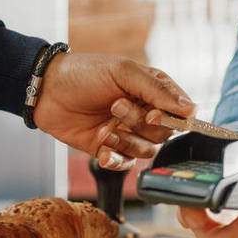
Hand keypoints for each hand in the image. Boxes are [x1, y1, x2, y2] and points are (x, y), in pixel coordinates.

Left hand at [33, 53, 195, 169]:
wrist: (46, 90)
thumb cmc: (84, 73)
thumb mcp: (123, 73)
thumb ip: (158, 91)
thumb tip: (191, 110)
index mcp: (153, 90)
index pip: (180, 111)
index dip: (169, 118)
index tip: (151, 115)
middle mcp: (144, 112)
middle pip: (162, 134)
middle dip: (139, 125)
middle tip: (116, 106)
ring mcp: (127, 131)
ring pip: (146, 151)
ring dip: (126, 142)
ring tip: (104, 129)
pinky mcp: (110, 148)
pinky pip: (124, 164)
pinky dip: (115, 160)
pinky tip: (102, 149)